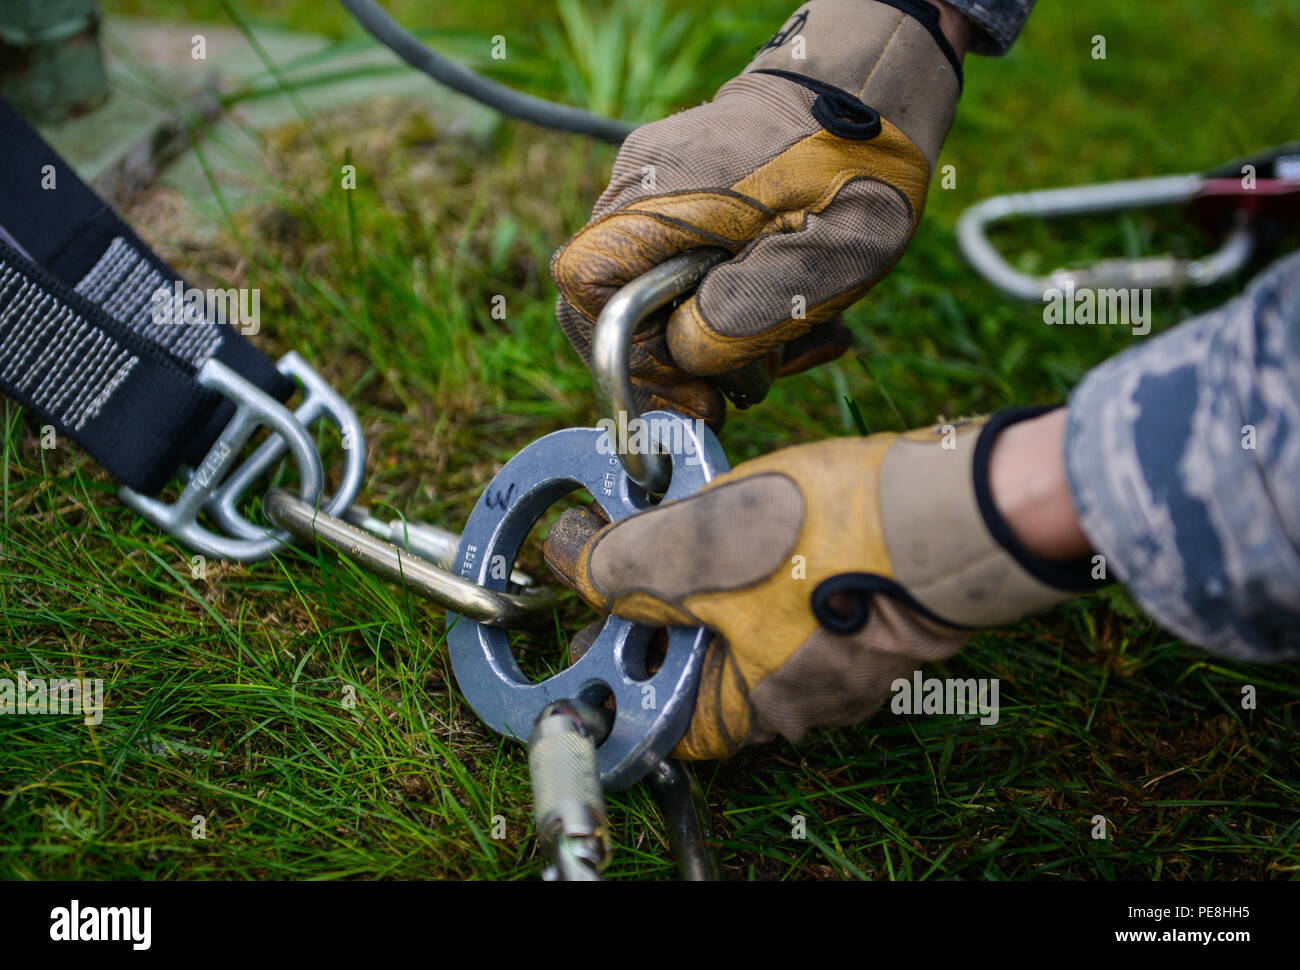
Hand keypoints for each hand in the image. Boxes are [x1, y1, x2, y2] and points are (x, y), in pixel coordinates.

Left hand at [545, 411, 1098, 759]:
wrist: (950, 507)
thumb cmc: (833, 540)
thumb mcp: (700, 544)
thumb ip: (627, 563)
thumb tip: (576, 564)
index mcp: (762, 704)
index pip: (671, 716)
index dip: (626, 668)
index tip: (599, 623)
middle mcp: (809, 696)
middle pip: (710, 664)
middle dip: (673, 608)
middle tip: (649, 550)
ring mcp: (847, 655)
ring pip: (756, 623)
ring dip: (721, 577)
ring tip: (708, 520)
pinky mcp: (872, 610)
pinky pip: (801, 597)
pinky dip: (771, 563)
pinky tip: (765, 516)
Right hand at [551, 0, 965, 426]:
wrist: (870, 93)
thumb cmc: (861, 171)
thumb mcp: (831, 255)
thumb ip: (749, 310)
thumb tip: (684, 353)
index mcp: (665, 197)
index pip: (586, 285)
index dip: (626, 347)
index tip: (694, 379)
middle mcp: (639, 188)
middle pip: (606, 304)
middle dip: (671, 360)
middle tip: (734, 388)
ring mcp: (651, 191)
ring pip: (643, 300)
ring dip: (708, 341)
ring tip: (782, 342)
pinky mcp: (674, 201)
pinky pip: (670, 276)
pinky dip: (720, 311)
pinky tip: (778, 313)